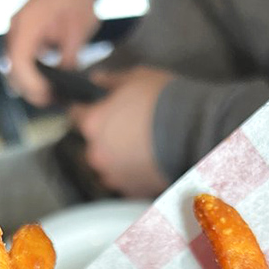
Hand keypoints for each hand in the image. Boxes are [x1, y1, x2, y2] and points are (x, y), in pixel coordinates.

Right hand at [8, 0, 98, 105]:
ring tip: (50, 96)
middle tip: (51, 101)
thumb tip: (65, 84)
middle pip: (13, 70)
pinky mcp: (22, 38)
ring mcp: (16, 33)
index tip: (47, 94)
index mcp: (28, 23)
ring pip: (14, 70)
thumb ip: (69, 59)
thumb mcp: (78, 31)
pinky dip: (31, 76)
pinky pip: (20, 63)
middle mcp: (16, 28)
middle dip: (31, 90)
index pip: (19, 62)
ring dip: (29, 86)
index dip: (31, 83)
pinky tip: (46, 84)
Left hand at [71, 67, 172, 197]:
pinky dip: (133, 174)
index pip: (75, 115)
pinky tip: (149, 163)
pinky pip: (126, 181)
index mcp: (93, 124)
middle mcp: (97, 154)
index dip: (86, 110)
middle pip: (93, 144)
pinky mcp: (130, 191)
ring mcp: (113, 176)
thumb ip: (111, 81)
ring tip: (142, 148)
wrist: (193, 133)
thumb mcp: (137, 78)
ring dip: (119, 158)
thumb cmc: (165, 102)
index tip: (96, 108)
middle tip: (129, 128)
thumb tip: (97, 79)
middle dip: (106, 137)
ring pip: (108, 166)